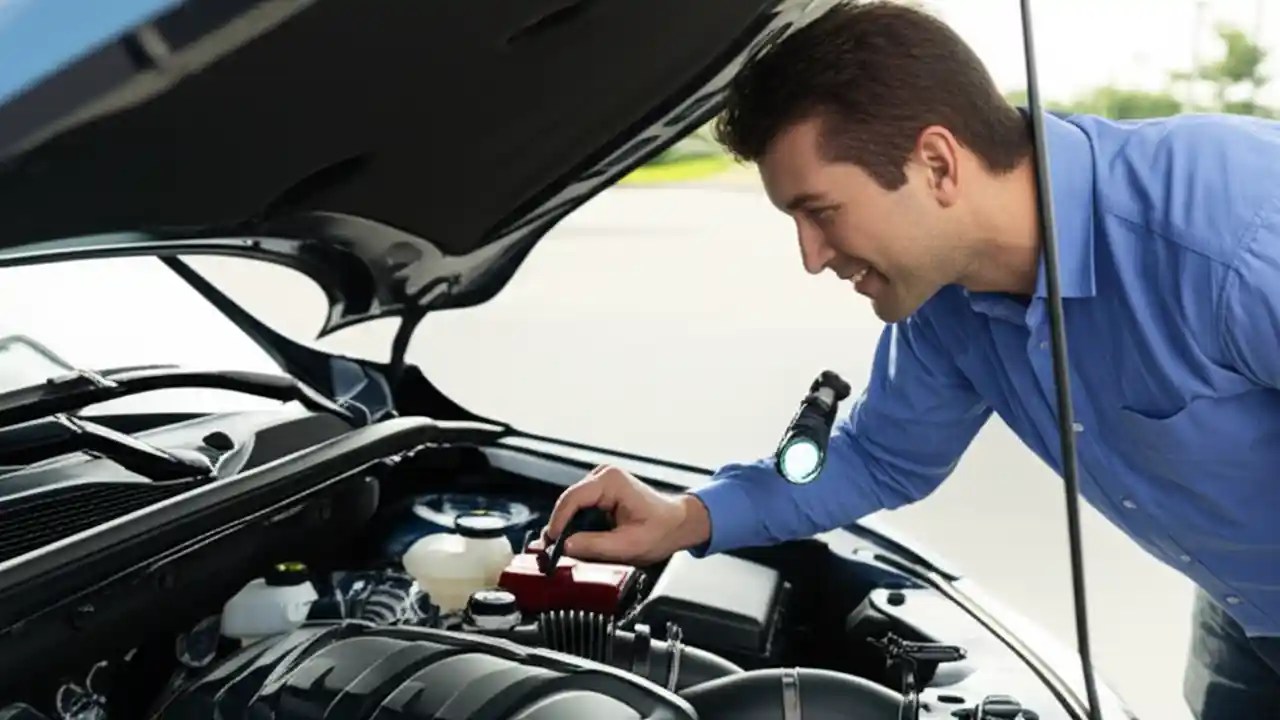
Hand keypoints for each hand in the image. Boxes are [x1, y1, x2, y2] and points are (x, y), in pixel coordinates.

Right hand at [542, 465, 710, 564]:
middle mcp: (603, 476)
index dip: (558, 522)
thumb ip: (594, 546)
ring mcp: (600, 483)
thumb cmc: (661, 529)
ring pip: (571, 507)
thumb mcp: (628, 546)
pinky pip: (579, 509)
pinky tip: (577, 541)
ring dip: (568, 528)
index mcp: (611, 482)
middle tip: (551, 552)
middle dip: (560, 528)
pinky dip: (576, 526)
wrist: (677, 524)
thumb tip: (566, 547)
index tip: (550, 543)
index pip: (572, 499)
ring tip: (563, 550)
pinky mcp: (600, 493)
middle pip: (568, 503)